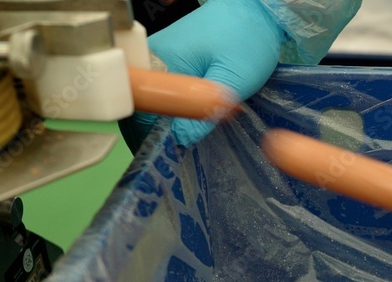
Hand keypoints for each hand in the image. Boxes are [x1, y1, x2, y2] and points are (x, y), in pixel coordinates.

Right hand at [122, 0, 283, 150]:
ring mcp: (156, 61)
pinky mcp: (168, 63)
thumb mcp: (231, 81)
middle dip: (154, 135)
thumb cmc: (245, 38)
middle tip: (177, 156)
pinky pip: (161, 94)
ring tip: (183, 144)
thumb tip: (180, 141)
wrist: (254, 12)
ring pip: (150, 103)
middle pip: (139, 109)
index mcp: (158, 62)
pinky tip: (185, 126)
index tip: (166, 157)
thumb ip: (205, 113)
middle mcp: (149, 60)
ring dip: (163, 125)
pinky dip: (170, 112)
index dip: (147, 139)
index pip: (136, 111)